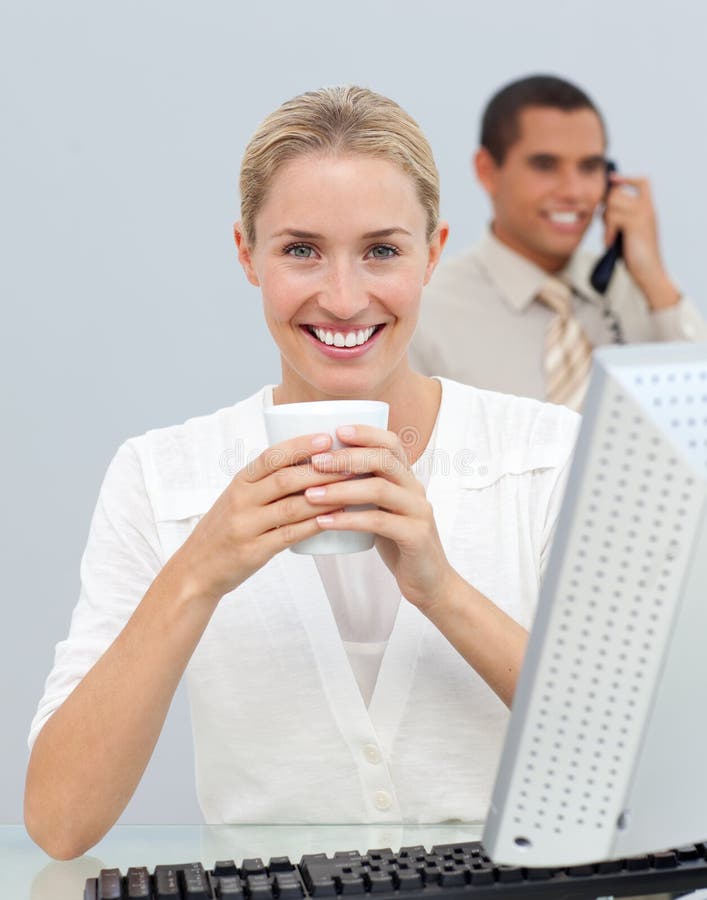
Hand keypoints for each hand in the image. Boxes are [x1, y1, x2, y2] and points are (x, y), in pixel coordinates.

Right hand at [173, 432, 348, 603]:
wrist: (197, 569)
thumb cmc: (226, 529)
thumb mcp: (239, 498)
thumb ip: (267, 482)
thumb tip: (312, 461)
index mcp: (240, 482)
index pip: (271, 457)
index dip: (300, 446)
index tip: (327, 438)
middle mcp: (241, 500)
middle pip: (286, 479)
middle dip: (322, 470)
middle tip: (352, 463)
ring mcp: (247, 526)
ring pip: (293, 507)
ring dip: (326, 496)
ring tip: (353, 489)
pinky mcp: (254, 551)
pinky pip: (291, 535)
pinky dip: (316, 525)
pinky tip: (337, 519)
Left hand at [304, 424, 455, 612]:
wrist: (428, 581)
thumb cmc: (397, 542)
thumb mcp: (381, 509)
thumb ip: (363, 489)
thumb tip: (318, 470)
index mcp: (406, 478)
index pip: (390, 443)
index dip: (365, 433)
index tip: (336, 431)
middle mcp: (415, 488)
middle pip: (384, 460)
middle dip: (346, 458)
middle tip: (314, 462)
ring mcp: (419, 511)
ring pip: (379, 489)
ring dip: (341, 490)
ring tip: (310, 495)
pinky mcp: (416, 536)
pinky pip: (380, 522)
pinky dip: (348, 520)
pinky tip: (324, 522)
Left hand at [603, 174, 678, 308]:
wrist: (648, 271)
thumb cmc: (635, 255)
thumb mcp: (628, 232)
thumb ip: (621, 217)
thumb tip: (603, 204)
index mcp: (647, 208)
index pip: (643, 182)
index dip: (626, 178)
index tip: (612, 179)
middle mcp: (647, 207)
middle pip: (616, 192)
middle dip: (605, 208)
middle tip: (607, 227)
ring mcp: (643, 214)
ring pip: (612, 204)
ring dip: (605, 222)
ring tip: (609, 238)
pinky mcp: (636, 223)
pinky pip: (613, 217)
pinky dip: (607, 231)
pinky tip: (609, 243)